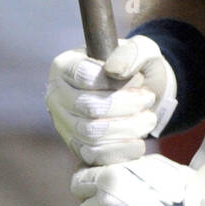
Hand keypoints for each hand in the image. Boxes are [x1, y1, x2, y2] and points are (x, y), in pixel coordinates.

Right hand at [46, 35, 177, 164]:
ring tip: (148, 119)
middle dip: (126, 106)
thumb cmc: (136, 67)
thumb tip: (113, 70)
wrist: (139, 93)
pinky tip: (138, 143)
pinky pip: (92, 155)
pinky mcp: (74, 146)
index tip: (138, 82)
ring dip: (127, 128)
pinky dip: (119, 150)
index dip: (114, 83)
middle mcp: (56, 94)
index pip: (85, 76)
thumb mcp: (141, 50)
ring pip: (90, 133)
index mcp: (65, 65)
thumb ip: (131, 53)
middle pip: (89, 107)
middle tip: (148, 100)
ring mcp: (62, 122)